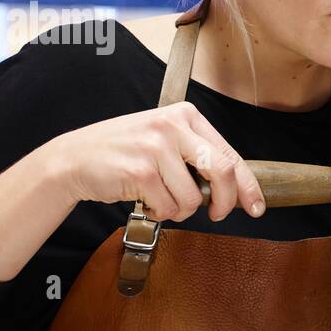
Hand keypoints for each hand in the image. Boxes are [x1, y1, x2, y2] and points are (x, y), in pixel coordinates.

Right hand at [48, 101, 264, 221]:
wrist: (73, 158)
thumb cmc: (124, 152)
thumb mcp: (164, 140)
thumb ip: (197, 155)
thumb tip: (236, 187)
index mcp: (185, 115)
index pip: (230, 154)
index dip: (248, 186)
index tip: (256, 207)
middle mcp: (172, 126)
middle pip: (222, 172)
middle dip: (225, 202)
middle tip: (216, 215)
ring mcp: (155, 147)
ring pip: (193, 198)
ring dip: (180, 210)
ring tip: (161, 198)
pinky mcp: (140, 171)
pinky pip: (168, 207)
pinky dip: (160, 213)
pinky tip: (145, 200)